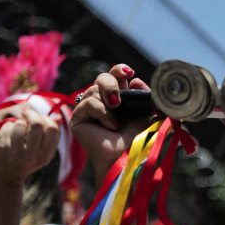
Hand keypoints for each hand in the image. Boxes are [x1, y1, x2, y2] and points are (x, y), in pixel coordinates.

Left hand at [0, 108, 60, 186]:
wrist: (4, 176)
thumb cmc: (27, 161)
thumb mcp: (43, 153)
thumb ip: (52, 136)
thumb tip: (58, 116)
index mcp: (44, 156)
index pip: (52, 129)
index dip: (47, 119)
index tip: (40, 116)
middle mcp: (31, 155)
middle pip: (36, 124)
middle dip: (31, 114)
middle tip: (26, 113)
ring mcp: (14, 152)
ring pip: (20, 124)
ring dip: (18, 123)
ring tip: (17, 129)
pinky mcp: (1, 147)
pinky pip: (7, 126)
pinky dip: (8, 127)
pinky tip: (7, 136)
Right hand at [70, 64, 151, 179]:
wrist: (128, 154)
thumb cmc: (138, 136)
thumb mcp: (146, 111)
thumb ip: (144, 94)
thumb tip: (135, 80)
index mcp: (119, 96)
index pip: (115, 74)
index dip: (119, 70)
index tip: (129, 73)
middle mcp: (102, 100)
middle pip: (102, 77)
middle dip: (111, 83)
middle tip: (119, 99)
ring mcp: (89, 109)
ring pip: (93, 89)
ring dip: (108, 102)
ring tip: (117, 119)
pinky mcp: (78, 117)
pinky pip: (88, 102)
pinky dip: (102, 113)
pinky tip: (111, 126)